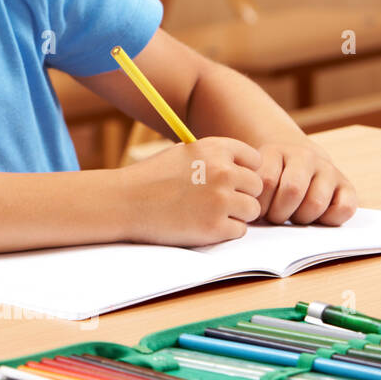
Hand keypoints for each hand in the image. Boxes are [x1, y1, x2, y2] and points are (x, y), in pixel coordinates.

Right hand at [120, 137, 263, 245]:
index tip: (228, 181)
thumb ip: (214, 157)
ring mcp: (220, 200)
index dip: (243, 172)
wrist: (123, 202)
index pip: (254, 160)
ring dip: (235, 214)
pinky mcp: (215, 227)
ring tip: (206, 212)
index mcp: (214, 148)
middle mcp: (222, 171)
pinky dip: (224, 231)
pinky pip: (239, 230)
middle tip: (214, 201)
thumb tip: (245, 166)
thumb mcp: (184, 153)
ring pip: (252, 210)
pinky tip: (200, 224)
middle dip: (240, 194)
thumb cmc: (150, 178)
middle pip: (257, 186)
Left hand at [254, 141, 356, 225]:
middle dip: (279, 213)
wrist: (296, 160)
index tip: (256, 209)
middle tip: (273, 217)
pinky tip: (315, 217)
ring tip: (292, 216)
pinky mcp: (347, 185)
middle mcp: (304, 156)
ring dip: (300, 218)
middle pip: (292, 191)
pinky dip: (328, 220)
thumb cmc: (269, 178)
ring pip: (315, 203)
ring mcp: (328, 169)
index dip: (260, 203)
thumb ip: (249, 188)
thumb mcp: (253, 175)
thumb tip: (247, 212)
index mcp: (276, 151)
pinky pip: (343, 209)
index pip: (267, 181)